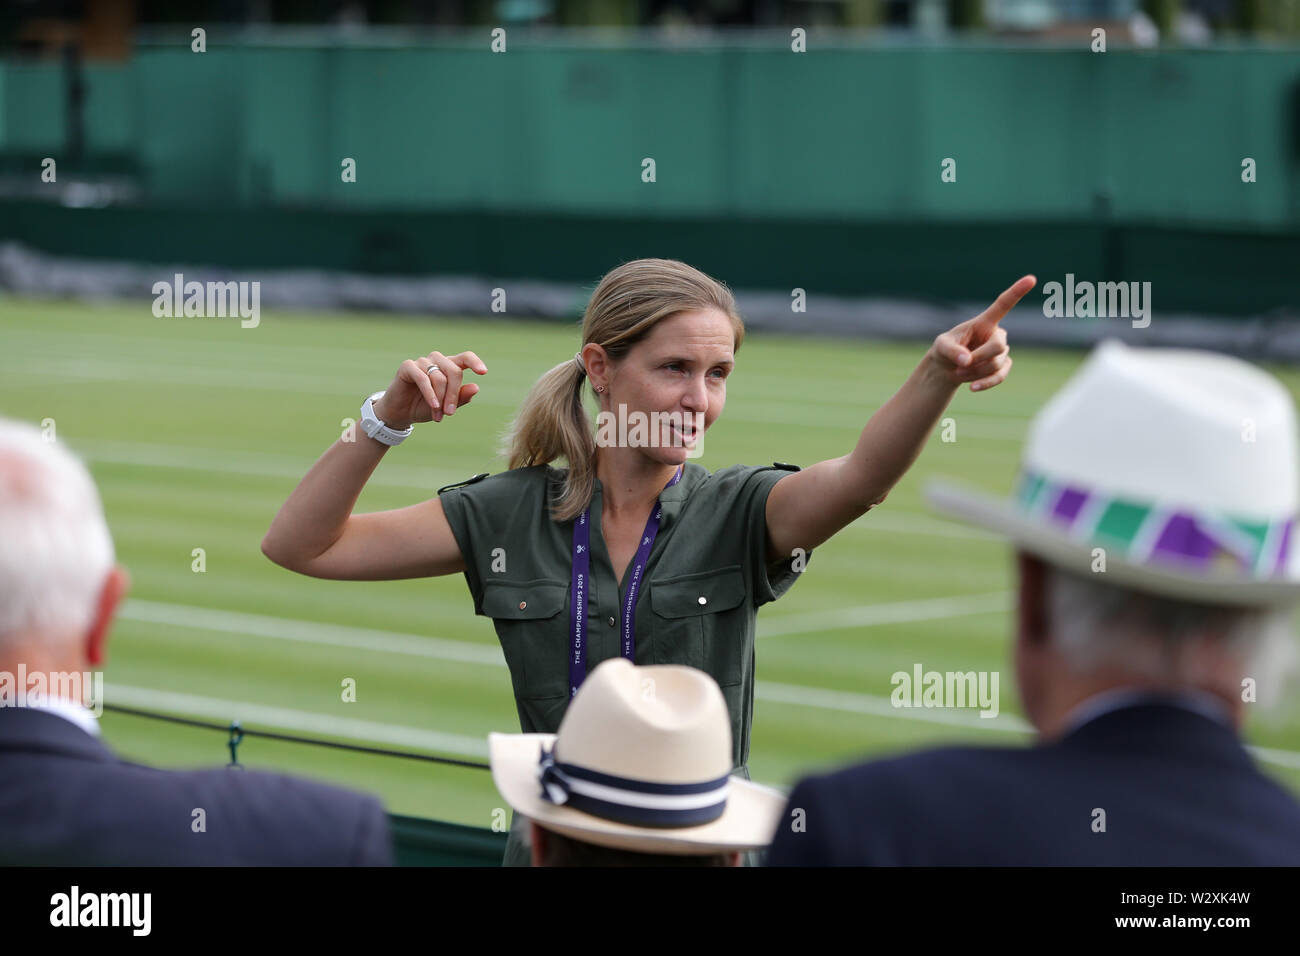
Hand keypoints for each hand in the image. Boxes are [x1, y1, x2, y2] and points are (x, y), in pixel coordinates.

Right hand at [374, 351, 488, 427]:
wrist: (401, 414)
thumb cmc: (425, 407)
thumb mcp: (446, 406)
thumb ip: (460, 397)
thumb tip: (476, 387)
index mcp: (449, 366)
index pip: (465, 358)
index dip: (475, 362)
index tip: (484, 372)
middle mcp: (437, 360)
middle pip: (454, 371)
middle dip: (453, 394)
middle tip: (450, 414)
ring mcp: (422, 362)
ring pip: (439, 377)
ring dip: (440, 399)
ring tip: (438, 416)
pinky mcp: (408, 366)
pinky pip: (423, 378)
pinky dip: (430, 393)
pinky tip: (433, 405)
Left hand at [928, 275, 1035, 391]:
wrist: (947, 369)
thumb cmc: (944, 351)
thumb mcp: (941, 347)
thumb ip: (952, 351)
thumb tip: (967, 361)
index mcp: (984, 322)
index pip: (1003, 304)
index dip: (1017, 292)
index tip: (1031, 279)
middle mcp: (996, 334)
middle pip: (999, 345)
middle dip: (979, 358)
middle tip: (961, 365)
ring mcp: (1001, 351)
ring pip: (996, 363)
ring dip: (976, 371)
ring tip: (959, 372)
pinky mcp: (1002, 367)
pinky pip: (1000, 376)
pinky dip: (986, 383)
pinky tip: (973, 388)